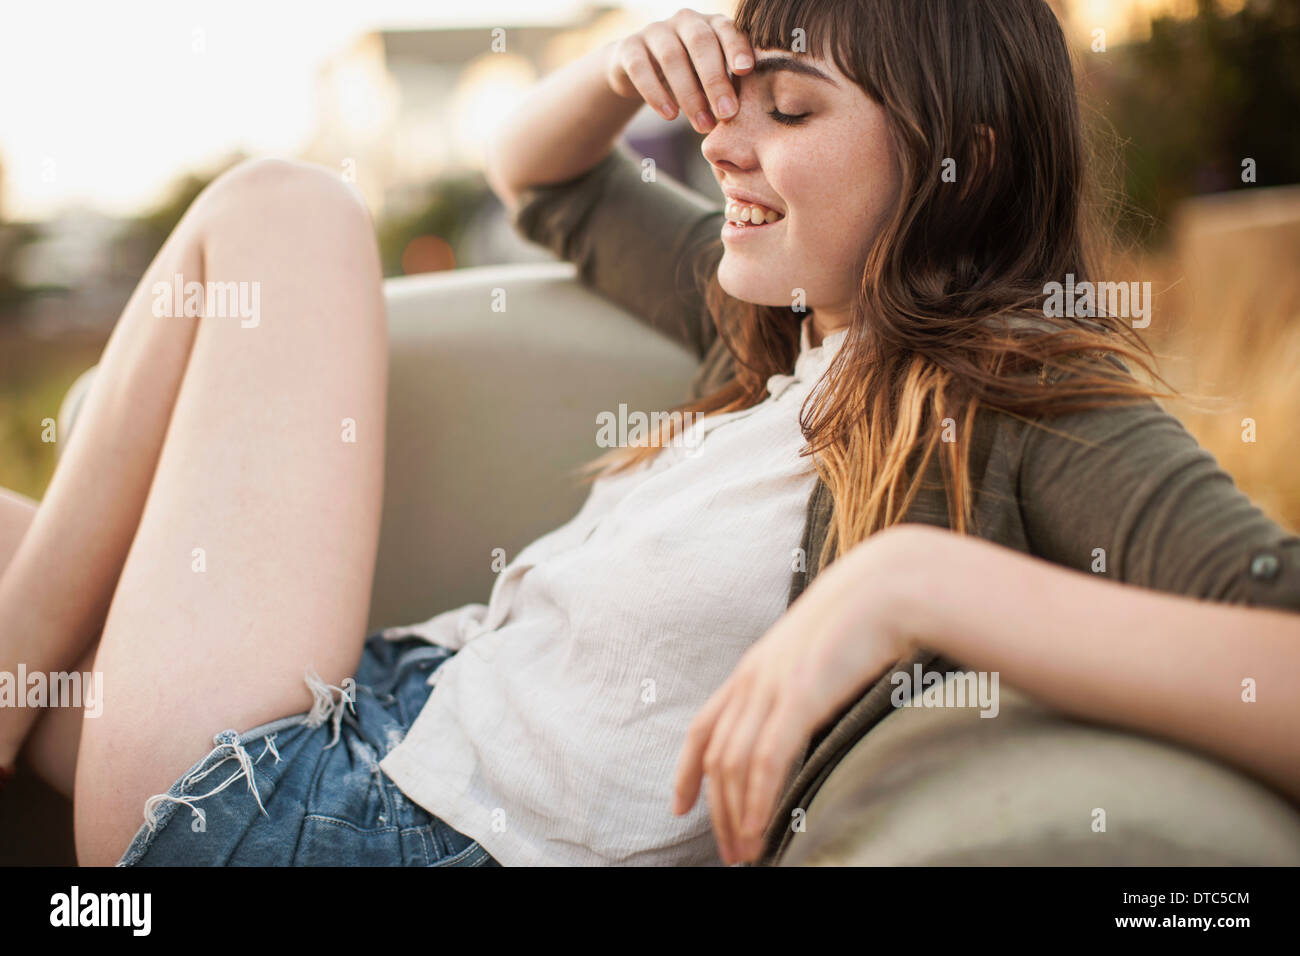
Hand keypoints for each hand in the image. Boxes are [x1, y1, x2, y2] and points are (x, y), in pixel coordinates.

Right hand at [606, 9, 755, 132]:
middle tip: (727, 113)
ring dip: (690, 95)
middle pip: (701, 43)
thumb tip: (753, 113)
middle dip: (715, 80)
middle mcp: (684, 21)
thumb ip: (729, 85)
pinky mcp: (629, 48)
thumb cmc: (689, 77)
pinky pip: (641, 69)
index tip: (745, 71)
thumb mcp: (710, 78)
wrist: (638, 73)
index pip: (726, 29)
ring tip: (702, 126)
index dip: (736, 47)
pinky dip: (656, 94)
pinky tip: (670, 116)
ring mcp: (655, 31)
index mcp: (710, 24)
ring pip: (672, 57)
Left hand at [670, 527, 920, 863]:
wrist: (887, 585)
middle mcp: (752, 679)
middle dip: (716, 811)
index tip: (680, 806)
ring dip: (736, 816)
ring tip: (746, 853)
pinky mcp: (799, 695)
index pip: (703, 727)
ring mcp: (772, 686)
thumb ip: (802, 685)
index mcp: (753, 669)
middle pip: (717, 757)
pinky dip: (757, 801)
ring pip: (735, 765)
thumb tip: (807, 717)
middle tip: (729, 853)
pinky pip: (766, 760)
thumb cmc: (864, 618)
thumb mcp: (818, 654)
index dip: (686, 770)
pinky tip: (759, 828)